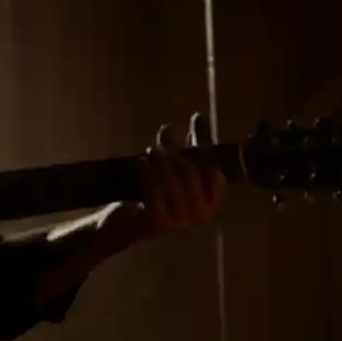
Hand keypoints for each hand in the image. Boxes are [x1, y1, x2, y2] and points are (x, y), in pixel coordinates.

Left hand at [112, 113, 227, 242]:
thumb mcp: (174, 167)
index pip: (214, 171)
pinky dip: (148, 175)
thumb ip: (188, 145)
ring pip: (173, 183)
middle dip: (176, 155)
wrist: (127, 222)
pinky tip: (142, 163)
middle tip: (161, 142)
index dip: (204, 148)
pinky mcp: (159, 224)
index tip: (193, 130)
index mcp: (211, 202)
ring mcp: (181, 222)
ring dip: (161, 163)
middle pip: (191, 174)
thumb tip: (198, 117)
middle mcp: (201, 215)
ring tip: (151, 151)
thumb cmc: (156, 193)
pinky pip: (155, 193)